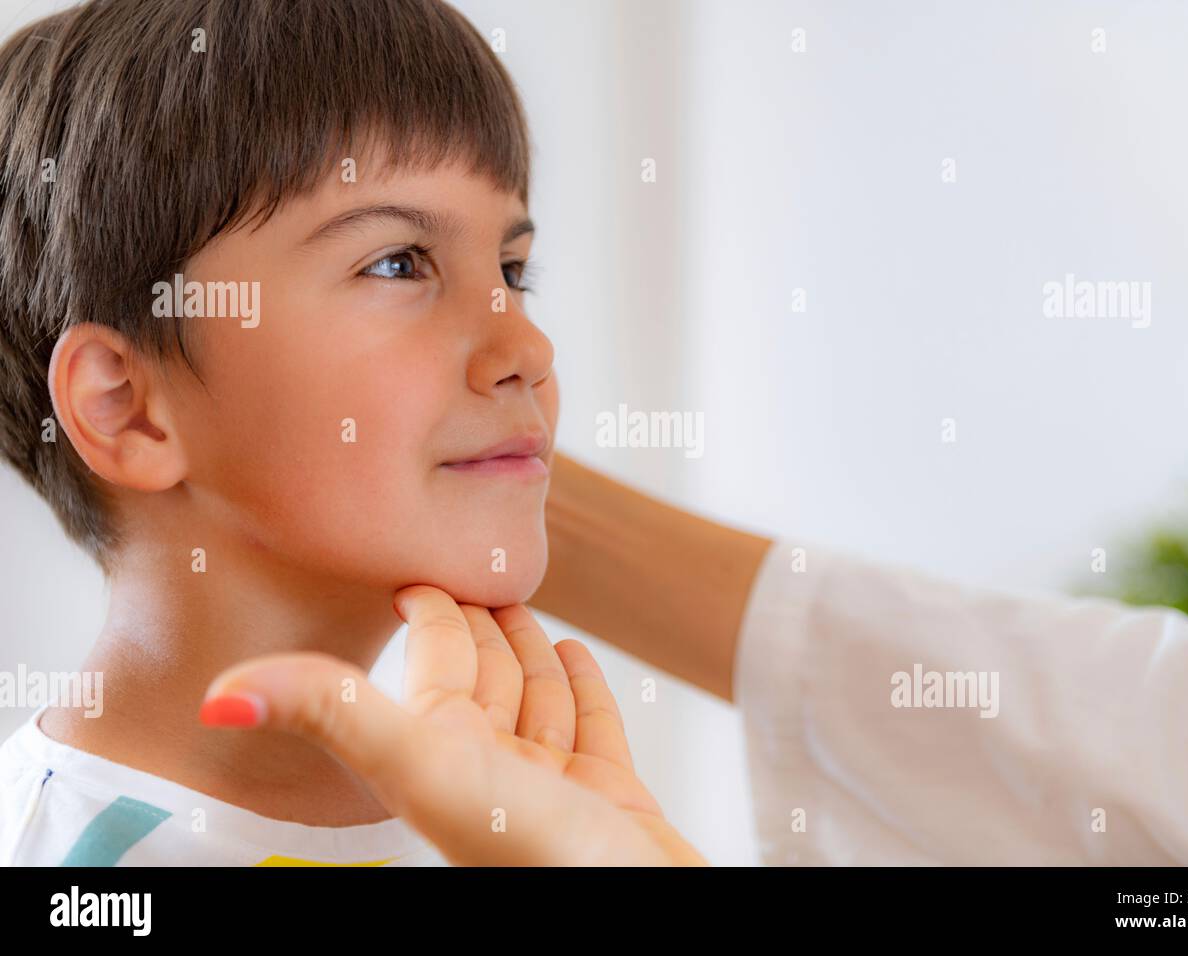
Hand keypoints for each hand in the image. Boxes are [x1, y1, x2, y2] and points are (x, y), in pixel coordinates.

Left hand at [198, 585, 706, 865]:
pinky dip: (582, 688)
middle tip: (480, 569)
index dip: (425, 613)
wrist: (646, 914)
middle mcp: (491, 772)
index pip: (431, 665)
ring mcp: (552, 787)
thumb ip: (336, 717)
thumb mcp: (427, 769)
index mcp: (441, 756)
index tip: (415, 569)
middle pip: (481, 677)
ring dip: (526, 650)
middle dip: (479, 623)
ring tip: (523, 605)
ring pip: (532, 699)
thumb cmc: (536, 855)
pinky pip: (590, 727)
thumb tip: (215, 697)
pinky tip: (575, 653)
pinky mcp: (610, 797)